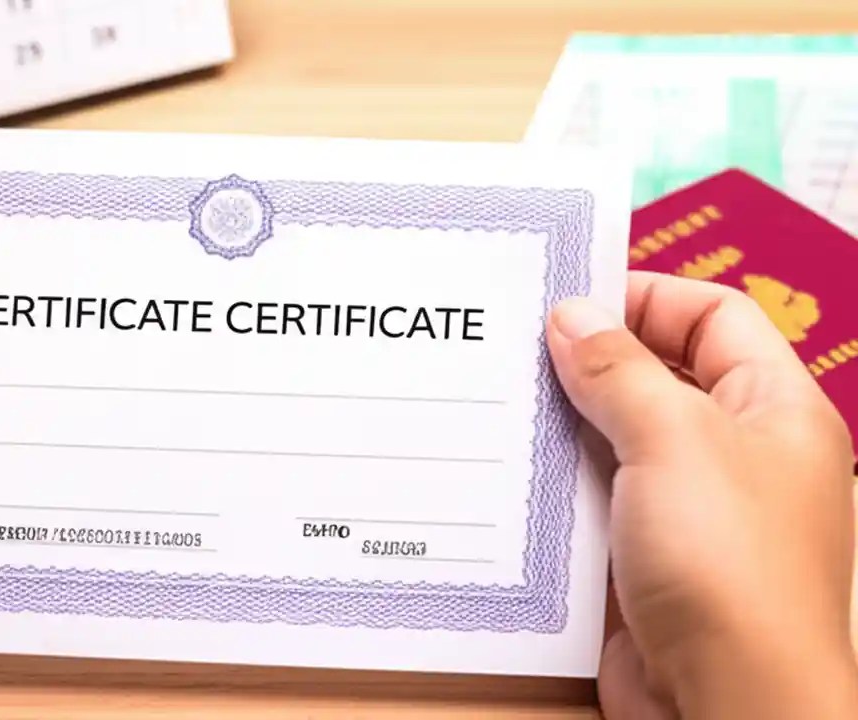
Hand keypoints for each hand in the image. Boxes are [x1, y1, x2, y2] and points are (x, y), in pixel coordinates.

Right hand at [547, 271, 857, 718]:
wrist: (726, 701)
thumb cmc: (729, 564)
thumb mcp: (672, 438)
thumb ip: (617, 369)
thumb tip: (570, 316)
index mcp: (774, 409)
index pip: (712, 316)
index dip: (645, 296)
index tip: (567, 293)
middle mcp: (736, 453)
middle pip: (657, 376)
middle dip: (588, 360)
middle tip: (513, 344)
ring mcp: (687, 509)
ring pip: (615, 440)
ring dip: (561, 424)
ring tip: (496, 401)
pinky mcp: (644, 558)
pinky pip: (591, 500)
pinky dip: (552, 485)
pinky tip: (507, 473)